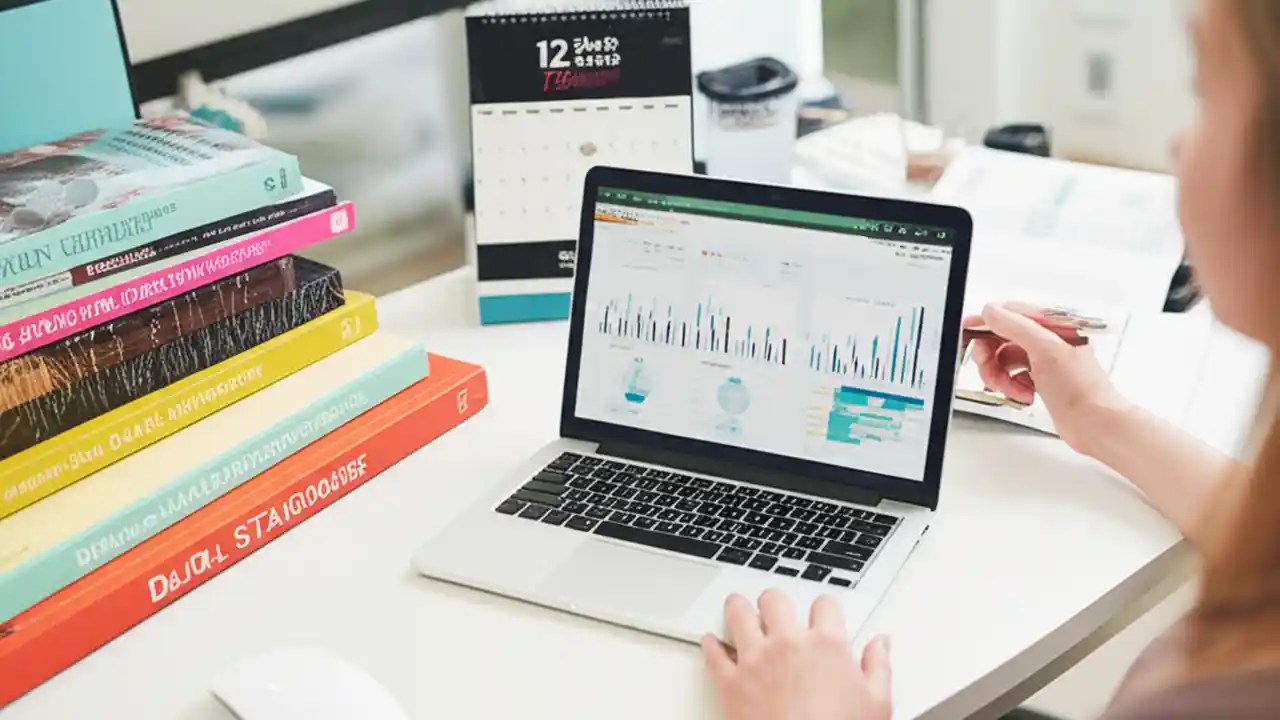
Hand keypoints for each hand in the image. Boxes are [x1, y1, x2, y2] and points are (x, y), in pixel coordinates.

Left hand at [701, 591, 891, 719]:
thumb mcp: (877, 704)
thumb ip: (878, 667)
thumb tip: (881, 644)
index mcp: (827, 645)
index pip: (825, 605)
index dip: (824, 608)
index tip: (821, 613)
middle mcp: (788, 644)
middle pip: (775, 600)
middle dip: (775, 602)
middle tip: (774, 608)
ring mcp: (756, 660)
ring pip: (739, 614)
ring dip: (738, 609)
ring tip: (738, 608)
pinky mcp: (730, 682)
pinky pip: (713, 654)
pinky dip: (711, 646)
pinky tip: (712, 642)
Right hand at [963, 302, 1129, 453]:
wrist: (1095, 424)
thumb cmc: (1082, 389)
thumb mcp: (1046, 350)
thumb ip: (1016, 326)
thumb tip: (991, 311)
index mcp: (1052, 325)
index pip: (1010, 314)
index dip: (986, 324)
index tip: (968, 334)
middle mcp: (1047, 339)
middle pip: (1001, 338)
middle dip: (991, 357)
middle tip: (990, 370)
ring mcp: (1043, 360)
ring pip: (1003, 359)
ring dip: (1001, 376)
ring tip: (1014, 389)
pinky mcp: (1039, 379)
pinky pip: (1011, 376)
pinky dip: (1010, 386)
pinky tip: (1024, 394)